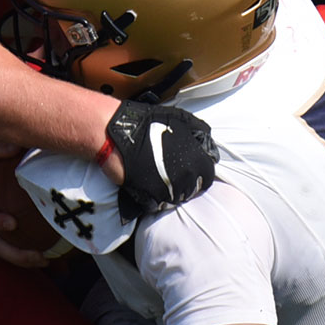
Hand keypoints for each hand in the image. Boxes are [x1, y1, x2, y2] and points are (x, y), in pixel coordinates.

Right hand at [105, 100, 216, 220]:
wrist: (116, 134)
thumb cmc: (147, 123)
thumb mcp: (181, 119)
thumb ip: (199, 132)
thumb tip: (206, 142)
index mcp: (196, 161)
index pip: (208, 178)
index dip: (200, 174)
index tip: (191, 170)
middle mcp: (185, 178)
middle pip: (192, 190)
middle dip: (185, 183)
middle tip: (172, 173)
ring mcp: (167, 190)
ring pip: (175, 199)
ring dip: (169, 191)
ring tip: (159, 178)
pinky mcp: (149, 198)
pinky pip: (157, 205)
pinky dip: (153, 198)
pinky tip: (148, 184)